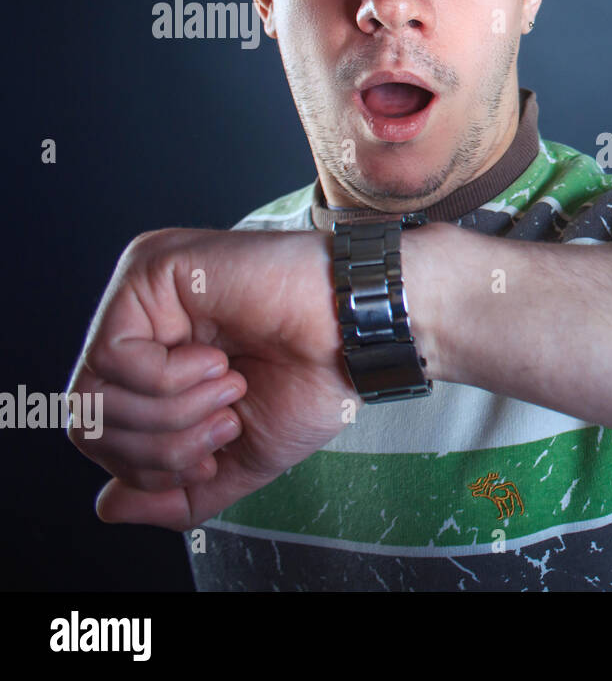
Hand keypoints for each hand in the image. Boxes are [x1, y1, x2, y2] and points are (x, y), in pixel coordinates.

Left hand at [66, 227, 354, 529]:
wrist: (359, 336)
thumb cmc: (316, 378)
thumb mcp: (241, 455)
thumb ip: (177, 490)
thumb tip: (108, 507)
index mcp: (158, 358)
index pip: (99, 431)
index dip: (150, 465)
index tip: (218, 448)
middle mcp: (140, 320)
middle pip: (85, 417)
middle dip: (159, 447)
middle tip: (225, 423)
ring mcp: (140, 293)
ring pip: (91, 391)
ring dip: (171, 413)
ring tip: (230, 389)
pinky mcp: (149, 269)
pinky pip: (115, 356)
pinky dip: (170, 380)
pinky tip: (219, 362)